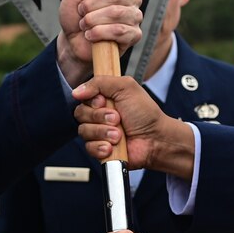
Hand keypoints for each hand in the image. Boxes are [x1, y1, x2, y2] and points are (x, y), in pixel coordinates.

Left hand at [56, 0, 142, 85]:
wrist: (73, 41)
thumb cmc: (76, 14)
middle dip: (91, 5)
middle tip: (81, 12)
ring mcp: (135, 16)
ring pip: (116, 13)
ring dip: (92, 20)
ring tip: (84, 24)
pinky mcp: (134, 35)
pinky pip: (119, 30)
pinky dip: (99, 33)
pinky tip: (91, 35)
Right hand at [73, 76, 195, 180]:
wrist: (156, 139)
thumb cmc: (145, 113)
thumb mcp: (125, 87)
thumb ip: (100, 82)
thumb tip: (77, 91)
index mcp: (103, 99)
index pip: (82, 98)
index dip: (92, 101)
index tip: (104, 102)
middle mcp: (98, 116)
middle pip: (80, 114)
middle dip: (100, 117)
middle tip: (117, 118)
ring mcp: (99, 133)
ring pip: (84, 131)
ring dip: (103, 132)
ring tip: (119, 135)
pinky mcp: (100, 150)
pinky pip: (88, 148)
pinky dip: (101, 147)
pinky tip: (113, 146)